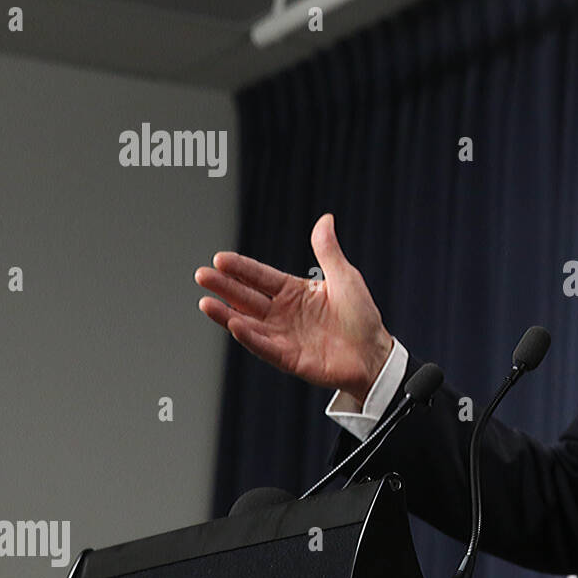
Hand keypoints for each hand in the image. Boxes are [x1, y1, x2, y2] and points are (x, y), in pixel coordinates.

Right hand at [195, 213, 392, 402]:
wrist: (375, 354)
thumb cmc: (362, 317)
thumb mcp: (345, 277)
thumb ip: (328, 250)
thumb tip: (325, 219)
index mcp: (294, 292)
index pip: (260, 277)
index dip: (241, 268)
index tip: (220, 258)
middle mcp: (283, 313)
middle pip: (247, 297)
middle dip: (224, 286)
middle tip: (202, 275)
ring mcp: (284, 336)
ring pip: (248, 323)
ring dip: (227, 314)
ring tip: (206, 302)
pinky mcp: (289, 358)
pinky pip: (266, 347)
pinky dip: (250, 337)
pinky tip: (235, 326)